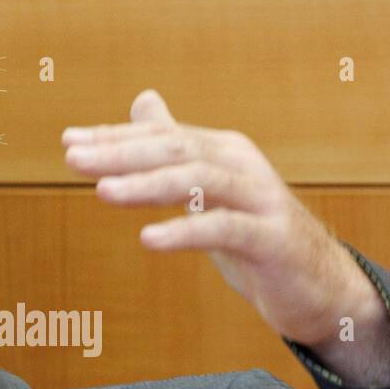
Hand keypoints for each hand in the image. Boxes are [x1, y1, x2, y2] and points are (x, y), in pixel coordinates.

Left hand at [61, 88, 389, 385]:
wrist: (320, 288)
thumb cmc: (258, 236)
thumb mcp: (211, 190)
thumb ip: (177, 150)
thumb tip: (142, 100)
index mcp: (223, 151)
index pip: (163, 136)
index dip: (116, 137)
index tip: (70, 141)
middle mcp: (243, 165)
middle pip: (176, 150)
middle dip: (122, 153)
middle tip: (73, 158)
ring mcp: (261, 200)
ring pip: (199, 181)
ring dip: (147, 185)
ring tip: (103, 192)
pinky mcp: (273, 240)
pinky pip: (225, 230)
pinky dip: (185, 231)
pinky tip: (149, 239)